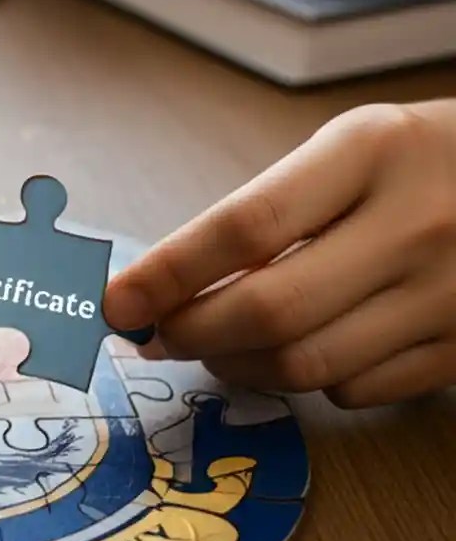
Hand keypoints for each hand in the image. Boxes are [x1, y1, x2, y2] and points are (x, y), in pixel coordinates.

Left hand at [104, 100, 455, 408]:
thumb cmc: (419, 161)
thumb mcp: (348, 150)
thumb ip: (267, 210)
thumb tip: (168, 284)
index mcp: (371, 153)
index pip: (246, 226)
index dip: (168, 272)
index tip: (116, 301)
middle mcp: (415, 224)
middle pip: (269, 309)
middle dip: (188, 331)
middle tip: (154, 331)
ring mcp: (448, 294)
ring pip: (305, 363)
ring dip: (235, 364)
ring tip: (211, 344)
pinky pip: (354, 390)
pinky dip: (304, 380)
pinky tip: (293, 350)